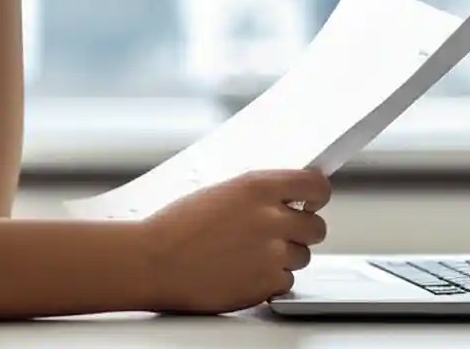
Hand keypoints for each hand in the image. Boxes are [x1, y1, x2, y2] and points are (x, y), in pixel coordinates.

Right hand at [139, 169, 331, 314]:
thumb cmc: (176, 227)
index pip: (316, 185)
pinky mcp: (265, 284)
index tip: (314, 201)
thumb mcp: (222, 192)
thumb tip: (289, 200)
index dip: (317, 195)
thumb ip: (260, 195)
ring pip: (302, 256)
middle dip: (302, 231)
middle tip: (280, 235)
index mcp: (258, 187)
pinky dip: (270, 281)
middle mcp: (270, 218)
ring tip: (249, 255)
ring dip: (284, 257)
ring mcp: (271, 253)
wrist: (152, 262)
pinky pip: (286, 282)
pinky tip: (244, 272)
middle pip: (317, 226)